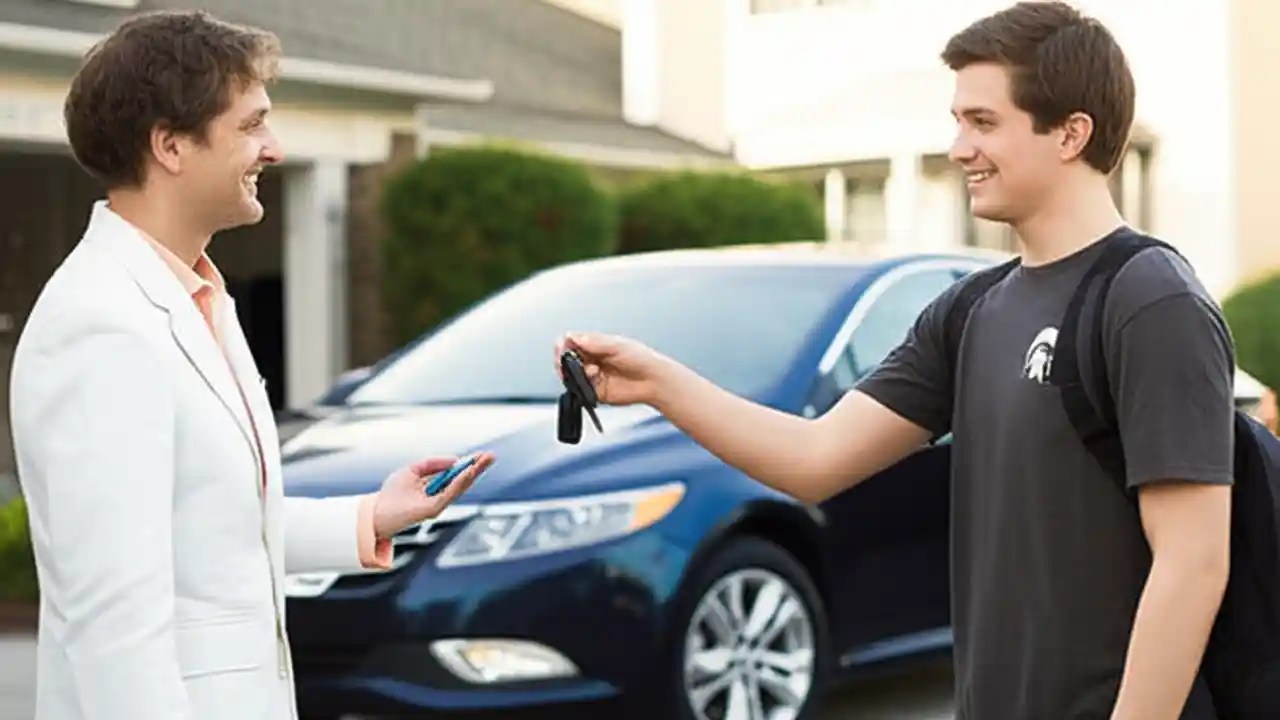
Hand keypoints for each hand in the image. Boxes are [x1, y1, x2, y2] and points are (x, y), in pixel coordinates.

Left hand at [371, 453, 493, 538]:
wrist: (376, 514)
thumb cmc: (391, 495)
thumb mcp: (411, 470)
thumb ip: (431, 463)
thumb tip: (454, 460)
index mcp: (435, 489)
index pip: (457, 475)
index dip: (469, 464)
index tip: (481, 454)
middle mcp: (440, 498)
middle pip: (463, 481)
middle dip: (478, 468)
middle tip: (491, 456)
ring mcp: (438, 504)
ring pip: (460, 487)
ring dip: (473, 473)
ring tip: (484, 461)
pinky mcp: (433, 510)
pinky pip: (449, 494)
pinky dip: (460, 482)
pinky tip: (467, 473)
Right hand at [555, 332, 672, 406]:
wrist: (653, 380)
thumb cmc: (641, 359)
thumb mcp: (618, 345)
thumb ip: (595, 342)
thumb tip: (574, 338)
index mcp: (595, 345)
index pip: (570, 342)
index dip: (564, 344)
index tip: (562, 347)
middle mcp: (591, 360)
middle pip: (566, 359)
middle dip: (563, 360)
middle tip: (566, 361)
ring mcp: (592, 376)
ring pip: (570, 375)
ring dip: (573, 372)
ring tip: (589, 370)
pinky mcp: (595, 392)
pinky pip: (580, 389)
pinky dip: (582, 384)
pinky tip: (594, 378)